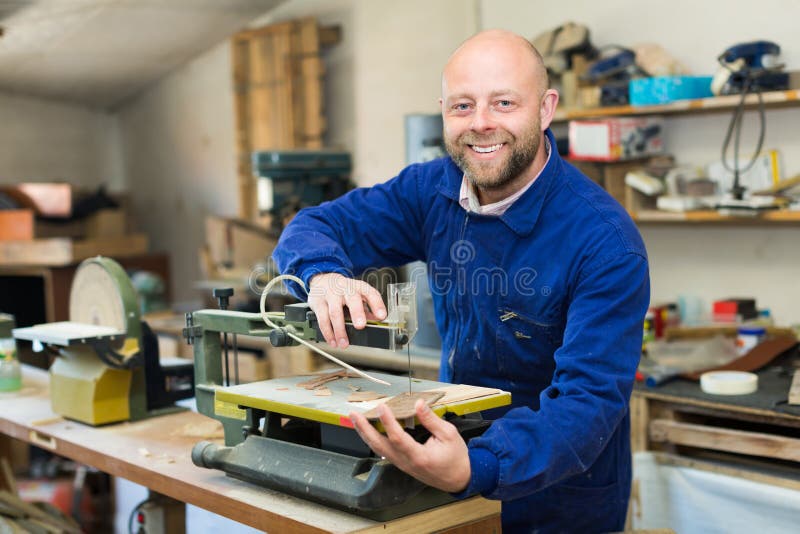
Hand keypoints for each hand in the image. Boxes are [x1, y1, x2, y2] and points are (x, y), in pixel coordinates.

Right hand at [308, 273, 385, 347]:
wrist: (322, 279)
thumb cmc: (343, 290)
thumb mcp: (357, 295)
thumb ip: (367, 308)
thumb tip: (376, 322)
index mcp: (358, 287)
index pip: (370, 293)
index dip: (377, 304)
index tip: (382, 316)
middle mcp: (345, 288)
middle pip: (352, 299)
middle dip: (357, 313)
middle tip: (360, 326)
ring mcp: (330, 294)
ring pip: (335, 312)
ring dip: (339, 330)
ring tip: (344, 343)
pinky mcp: (318, 302)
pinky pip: (322, 319)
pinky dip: (328, 332)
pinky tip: (332, 341)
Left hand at [349, 399, 470, 492]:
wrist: (457, 479)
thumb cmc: (455, 456)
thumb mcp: (449, 434)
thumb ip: (431, 420)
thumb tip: (418, 403)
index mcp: (420, 457)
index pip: (398, 438)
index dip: (388, 422)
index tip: (382, 407)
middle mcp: (406, 463)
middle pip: (380, 446)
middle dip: (365, 429)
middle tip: (354, 414)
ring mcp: (401, 465)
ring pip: (378, 449)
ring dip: (365, 433)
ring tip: (355, 419)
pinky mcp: (401, 463)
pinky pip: (383, 451)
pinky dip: (373, 439)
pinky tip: (367, 429)